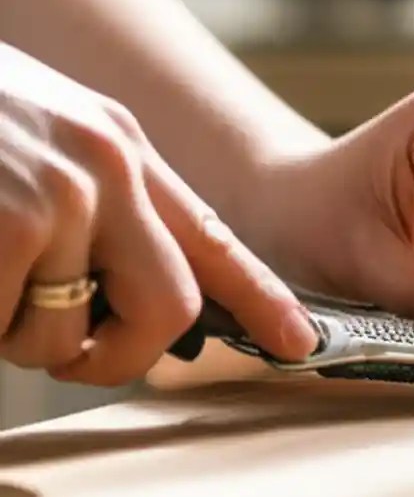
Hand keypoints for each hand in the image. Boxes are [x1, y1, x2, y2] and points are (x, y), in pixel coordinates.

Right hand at [0, 43, 316, 384]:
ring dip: (17, 336)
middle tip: (75, 353)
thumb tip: (146, 298)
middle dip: (121, 354)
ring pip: (69, 336)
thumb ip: (103, 207)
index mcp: (120, 148)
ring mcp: (61, 195)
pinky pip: (8, 328)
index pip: (214, 236)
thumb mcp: (45, 142)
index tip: (302, 342)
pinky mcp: (11, 226)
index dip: (263, 298)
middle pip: (170, 309)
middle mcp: (107, 167)